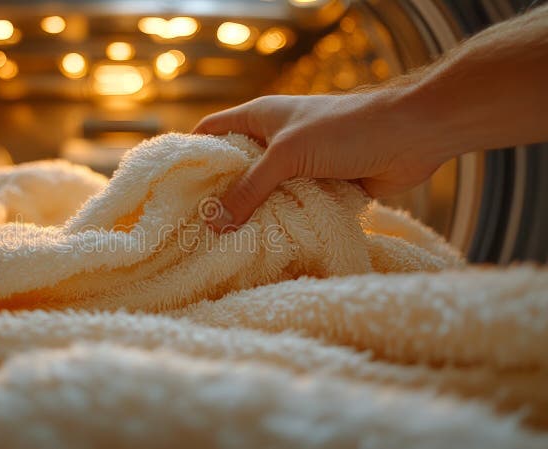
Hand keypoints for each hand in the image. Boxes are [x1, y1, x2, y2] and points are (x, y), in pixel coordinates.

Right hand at [192, 93, 448, 230]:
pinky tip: (265, 246)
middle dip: (220, 195)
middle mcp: (276, 141)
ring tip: (226, 245)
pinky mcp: (322, 187)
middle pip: (237, 169)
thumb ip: (250, 189)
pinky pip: (293, 208)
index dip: (192, 153)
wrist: (411, 137)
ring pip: (265, 193)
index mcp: (260, 118)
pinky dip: (282, 224)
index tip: (173, 186)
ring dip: (252, 214)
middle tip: (196, 227)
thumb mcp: (286, 155)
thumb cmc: (344, 130)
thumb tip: (215, 224)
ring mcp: (299, 165)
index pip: (213, 131)